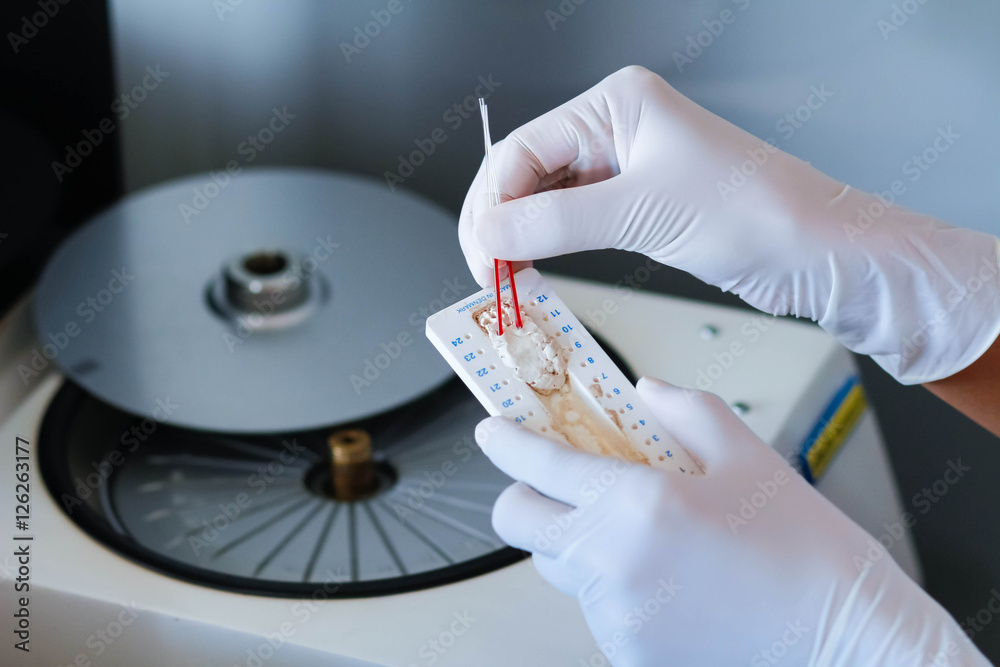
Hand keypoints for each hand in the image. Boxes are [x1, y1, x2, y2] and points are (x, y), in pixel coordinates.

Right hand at [459, 65, 999, 383]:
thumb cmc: (756, 214)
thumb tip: (488, 234)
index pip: (523, 148)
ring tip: (506, 276)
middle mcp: (618, 127)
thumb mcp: (640, 214)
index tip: (479, 255)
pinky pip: (573, 218)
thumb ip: (553, 222)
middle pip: (527, 171)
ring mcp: (627, 165)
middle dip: (500, 220)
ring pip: (546, 197)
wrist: (816, 252)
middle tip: (486, 272)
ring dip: (521, 235)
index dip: (491, 204)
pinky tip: (536, 267)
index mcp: (618, 104)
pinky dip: (549, 244)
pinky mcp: (638, 202)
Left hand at [475, 378, 987, 665]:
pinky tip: (667, 572)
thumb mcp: (747, 456)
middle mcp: (612, 562)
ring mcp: (614, 614)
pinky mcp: (627, 650)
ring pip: (556, 563)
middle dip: (527, 492)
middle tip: (564, 479)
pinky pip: (594, 603)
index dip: (504, 439)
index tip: (492, 428)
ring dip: (575, 538)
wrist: (848, 640)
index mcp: (637, 504)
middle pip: (517, 521)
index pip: (537, 462)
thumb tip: (643, 393)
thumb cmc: (807, 554)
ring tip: (639, 528)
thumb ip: (683, 409)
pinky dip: (611, 581)